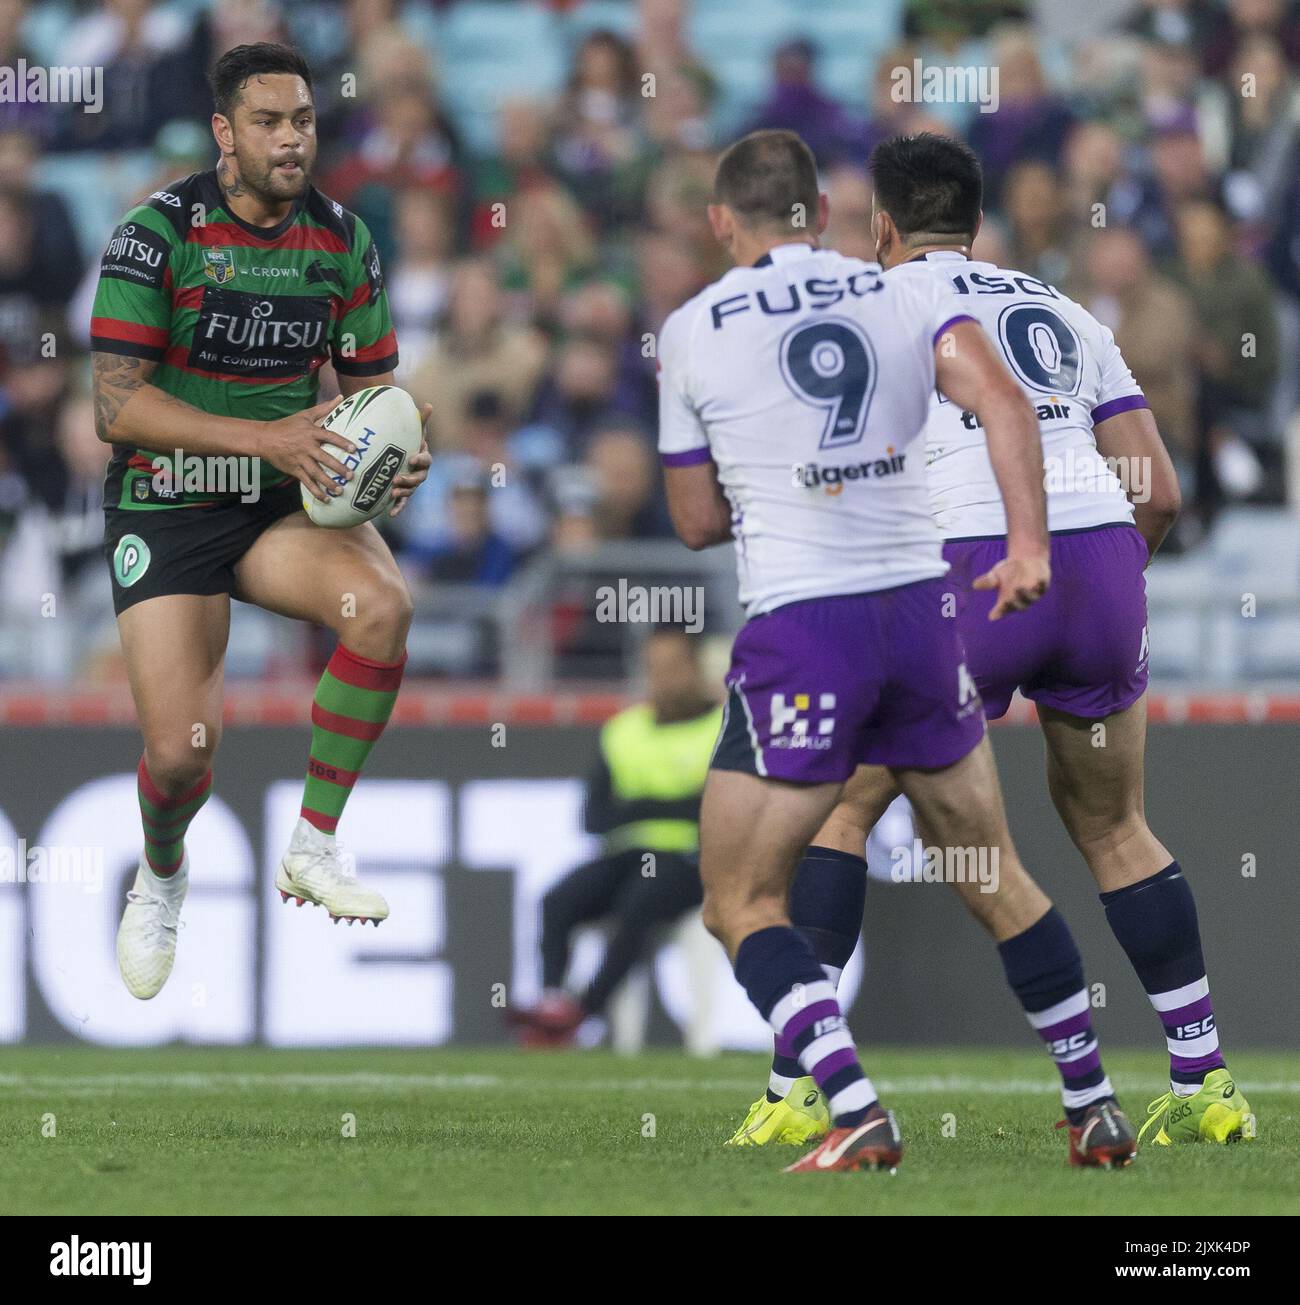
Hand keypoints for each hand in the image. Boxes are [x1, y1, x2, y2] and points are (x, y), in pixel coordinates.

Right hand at [258, 397, 355, 502]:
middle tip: (351, 475)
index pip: (329, 437)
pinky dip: (316, 491)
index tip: (354, 449)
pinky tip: (326, 498)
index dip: (342, 443)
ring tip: (340, 490)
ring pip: (316, 473)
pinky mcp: (294, 469)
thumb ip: (324, 408)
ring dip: (328, 483)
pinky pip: (306, 482)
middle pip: (325, 458)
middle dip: (338, 468)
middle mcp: (306, 446)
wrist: (264, 438)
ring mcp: (300, 459)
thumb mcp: (305, 415)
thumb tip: (340, 397)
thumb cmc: (287, 425)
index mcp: (311, 432)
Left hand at [388, 403, 432, 518]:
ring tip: (392, 493)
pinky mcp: (403, 493)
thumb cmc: (407, 441)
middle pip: (419, 478)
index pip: (425, 460)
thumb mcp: (413, 430)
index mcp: (423, 458)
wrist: (400, 454)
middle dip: (409, 480)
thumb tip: (429, 405)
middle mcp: (420, 473)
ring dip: (403, 493)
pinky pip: (402, 503)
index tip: (411, 459)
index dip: (419, 459)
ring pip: (410, 491)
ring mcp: (412, 484)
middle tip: (396, 479)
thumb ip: (421, 420)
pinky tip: (391, 515)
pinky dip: (398, 509)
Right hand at [973, 553, 1049, 619]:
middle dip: (1013, 603)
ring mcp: (1033, 593)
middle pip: (1018, 606)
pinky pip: (1042, 587)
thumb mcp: (996, 575)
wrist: (1027, 560)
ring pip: (1031, 598)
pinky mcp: (1043, 585)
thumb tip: (975, 585)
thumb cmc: (1009, 570)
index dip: (998, 613)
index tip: (992, 616)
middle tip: (1007, 600)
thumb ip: (988, 581)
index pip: (1002, 609)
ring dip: (1025, 594)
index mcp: (1007, 600)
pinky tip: (1038, 581)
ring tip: (1018, 587)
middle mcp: (1020, 599)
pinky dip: (1040, 585)